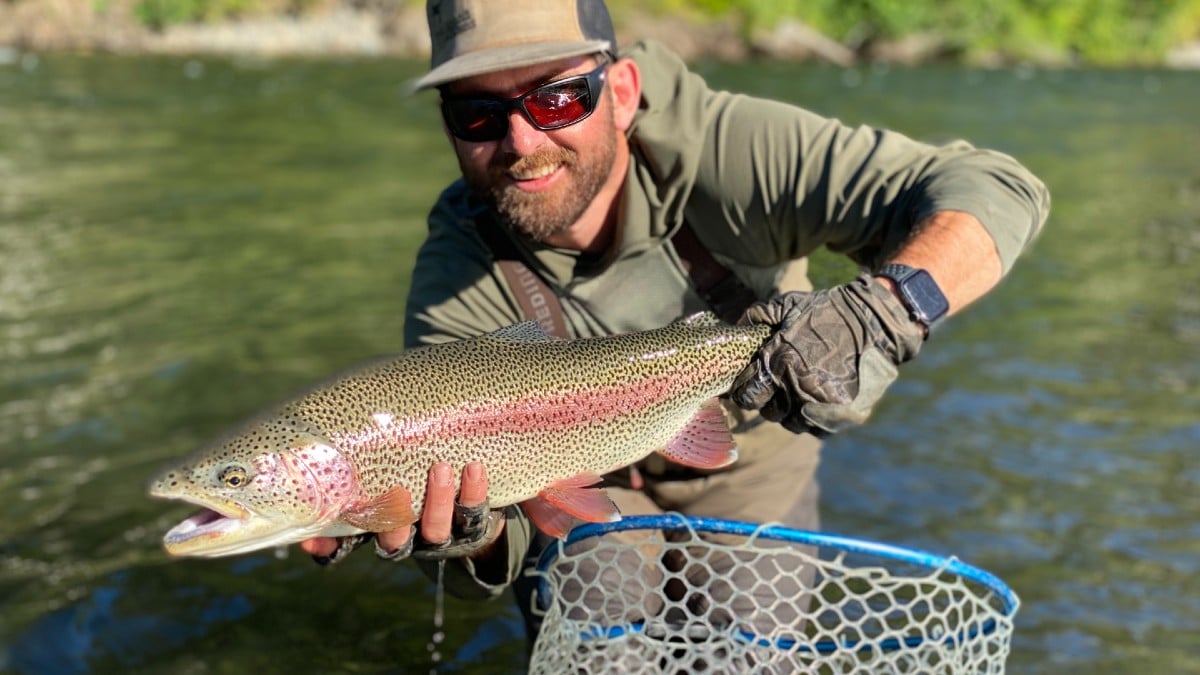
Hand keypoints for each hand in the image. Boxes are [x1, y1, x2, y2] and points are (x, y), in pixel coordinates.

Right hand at [300, 461, 497, 562]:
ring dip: (438, 501)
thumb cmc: (414, 465)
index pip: (346, 543)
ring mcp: (439, 533)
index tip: (315, 541)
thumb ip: (363, 452)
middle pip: (394, 544)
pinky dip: (474, 492)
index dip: (331, 547)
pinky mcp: (472, 524)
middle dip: (394, 524)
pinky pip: (474, 513)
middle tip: (399, 494)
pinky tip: (474, 468)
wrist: (471, 495)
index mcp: (377, 524)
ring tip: (442, 468)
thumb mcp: (387, 461)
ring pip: (435, 530)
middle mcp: (406, 535)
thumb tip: (322, 424)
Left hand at [729, 274, 924, 435]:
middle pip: (768, 413)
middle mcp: (797, 387)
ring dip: (791, 411)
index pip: (746, 397)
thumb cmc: (826, 311)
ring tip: (799, 391)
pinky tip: (817, 401)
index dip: (744, 392)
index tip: (749, 386)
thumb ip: (756, 317)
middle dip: (770, 400)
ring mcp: (821, 403)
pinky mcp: (843, 413)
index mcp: (779, 362)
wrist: (874, 321)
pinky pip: (817, 429)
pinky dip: (814, 420)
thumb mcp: (787, 304)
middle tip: (779, 385)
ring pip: (792, 423)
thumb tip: (735, 330)